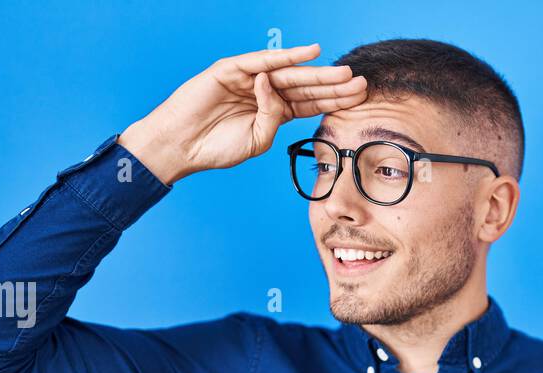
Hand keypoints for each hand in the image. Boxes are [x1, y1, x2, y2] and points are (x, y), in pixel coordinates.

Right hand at [117, 43, 366, 184]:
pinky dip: (283, 58)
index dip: (335, 100)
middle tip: (360, 82)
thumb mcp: (257, 140)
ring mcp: (249, 79)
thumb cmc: (217, 147)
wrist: (182, 145)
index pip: (311, 103)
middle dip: (333, 84)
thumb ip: (273, 117)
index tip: (360, 98)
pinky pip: (260, 61)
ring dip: (316, 71)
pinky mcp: (231, 70)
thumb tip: (275, 88)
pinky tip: (306, 55)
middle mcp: (265, 92)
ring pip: (289, 73)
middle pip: (306, 86)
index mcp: (275, 112)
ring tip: (341, 71)